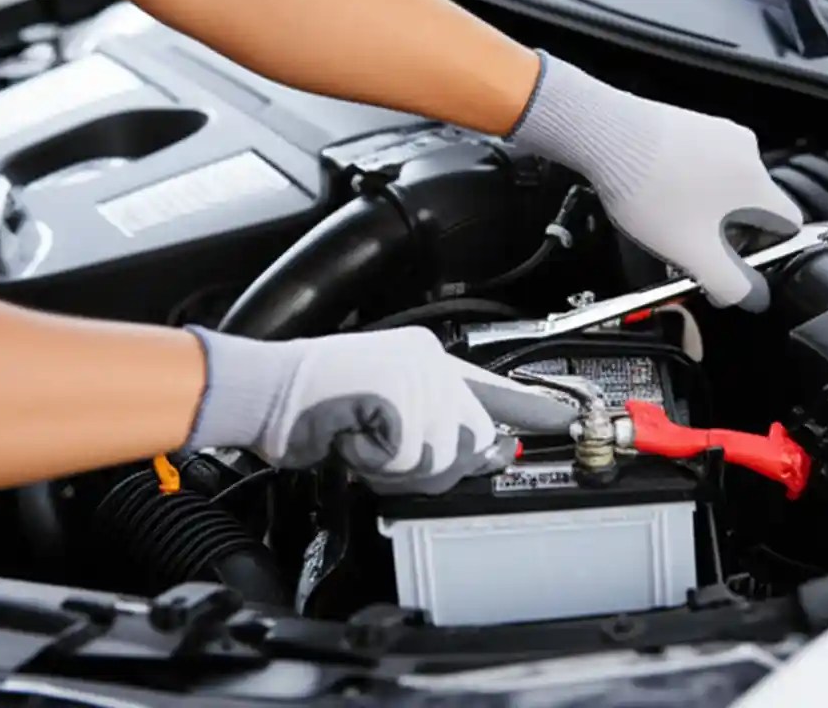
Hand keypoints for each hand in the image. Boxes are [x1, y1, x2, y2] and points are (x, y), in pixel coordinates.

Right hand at [184, 326, 578, 494]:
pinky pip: (408, 456)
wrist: (262, 391)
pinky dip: (374, 463)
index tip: (565, 417)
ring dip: (397, 468)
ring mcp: (412, 373)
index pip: (494, 386)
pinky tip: (352, 439)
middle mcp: (427, 361)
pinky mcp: (395, 391)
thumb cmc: (311, 407)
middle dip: (434, 465)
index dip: (532, 407)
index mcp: (427, 360)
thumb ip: (435, 433)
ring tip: (362, 442)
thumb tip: (490, 454)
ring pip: (443, 453)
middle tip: (386, 456)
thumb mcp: (384, 421)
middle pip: (471, 438)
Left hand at [511, 51, 803, 311]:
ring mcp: (719, 133)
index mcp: (757, 185)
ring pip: (727, 185)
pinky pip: (703, 164)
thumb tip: (754, 299)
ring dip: (706, 209)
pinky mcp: (692, 125)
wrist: (608, 137)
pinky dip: (688, 184)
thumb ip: (730, 284)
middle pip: (755, 207)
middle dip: (729, 233)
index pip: (789, 226)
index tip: (738, 265)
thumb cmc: (650, 192)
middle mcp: (747, 153)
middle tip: (695, 249)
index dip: (768, 253)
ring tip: (670, 222)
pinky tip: (659, 195)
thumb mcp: (693, 253)